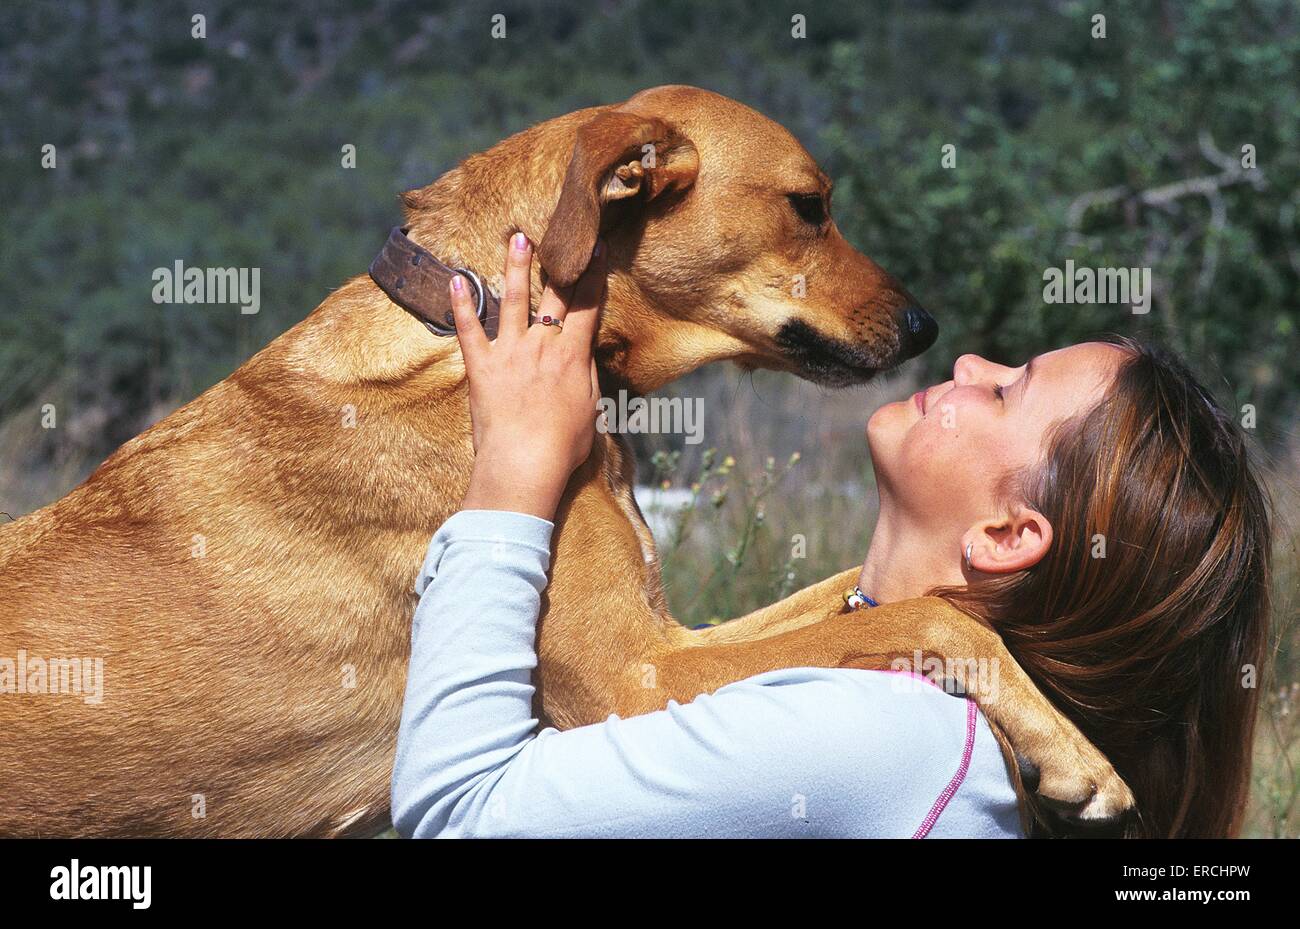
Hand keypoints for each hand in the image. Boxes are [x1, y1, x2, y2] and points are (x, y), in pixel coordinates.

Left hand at [453, 232, 606, 520]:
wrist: (526, 463)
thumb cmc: (564, 447)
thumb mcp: (591, 411)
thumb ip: (588, 378)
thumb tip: (586, 358)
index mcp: (573, 357)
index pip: (588, 307)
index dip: (594, 276)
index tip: (597, 250)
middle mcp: (543, 346)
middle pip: (555, 296)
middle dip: (563, 263)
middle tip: (565, 235)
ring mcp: (510, 352)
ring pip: (513, 300)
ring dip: (516, 267)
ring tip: (517, 238)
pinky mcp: (482, 366)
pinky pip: (468, 329)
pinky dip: (460, 304)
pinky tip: (455, 280)